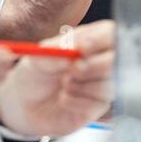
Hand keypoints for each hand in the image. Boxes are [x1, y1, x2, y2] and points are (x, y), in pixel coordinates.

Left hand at [0, 20, 114, 137]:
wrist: (23, 105)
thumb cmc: (33, 75)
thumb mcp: (37, 58)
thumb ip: (55, 52)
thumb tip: (74, 50)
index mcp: (88, 41)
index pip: (108, 34)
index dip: (99, 40)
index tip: (82, 48)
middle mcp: (99, 61)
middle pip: (117, 60)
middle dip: (95, 65)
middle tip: (73, 69)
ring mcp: (101, 85)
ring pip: (109, 85)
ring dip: (82, 85)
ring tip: (63, 85)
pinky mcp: (98, 108)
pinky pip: (98, 104)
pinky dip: (77, 101)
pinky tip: (64, 99)